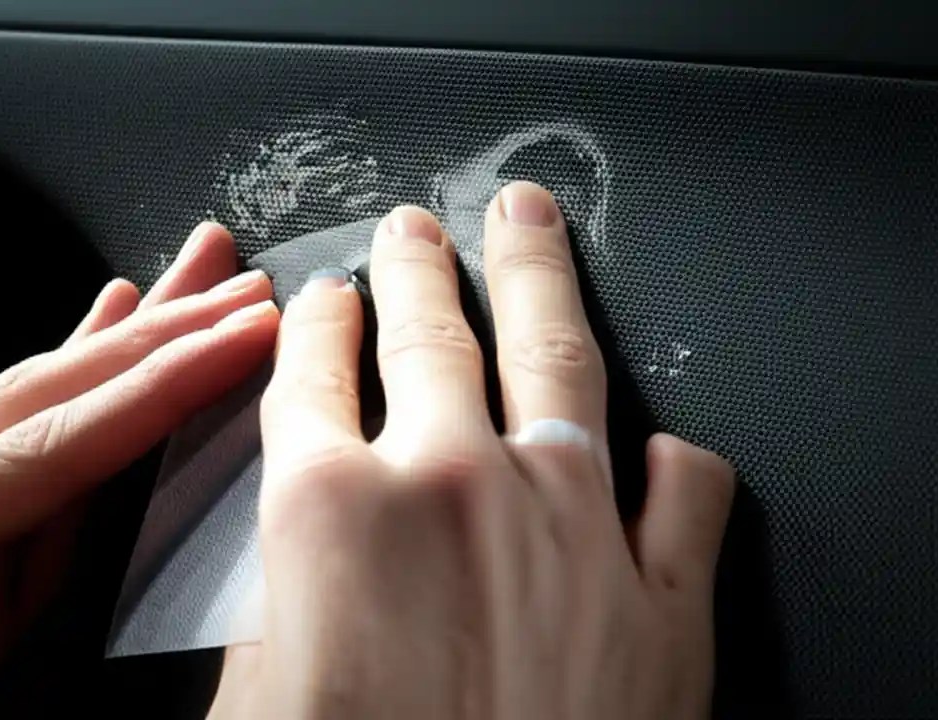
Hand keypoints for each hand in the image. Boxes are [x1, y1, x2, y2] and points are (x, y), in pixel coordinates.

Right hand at [211, 183, 735, 718]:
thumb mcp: (248, 702)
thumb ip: (269, 607)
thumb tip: (293, 578)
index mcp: (333, 512)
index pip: (311, 371)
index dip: (313, 321)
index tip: (321, 296)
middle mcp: (455, 489)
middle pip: (430, 332)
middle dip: (414, 267)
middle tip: (411, 230)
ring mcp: (572, 529)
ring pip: (557, 357)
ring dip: (537, 276)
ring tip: (525, 221)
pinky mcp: (667, 599)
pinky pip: (690, 492)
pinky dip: (678, 463)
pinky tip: (665, 448)